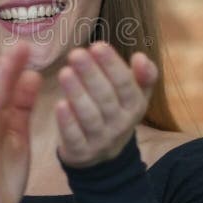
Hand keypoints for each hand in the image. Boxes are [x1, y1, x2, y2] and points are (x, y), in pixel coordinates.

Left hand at [55, 41, 157, 168]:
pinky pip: (75, 137)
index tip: (97, 45)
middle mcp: (120, 124)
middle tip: (75, 53)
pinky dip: (67, 122)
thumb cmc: (117, 113)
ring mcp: (101, 140)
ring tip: (64, 72)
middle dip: (91, 74)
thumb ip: (143, 76)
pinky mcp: (81, 152)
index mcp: (135, 107)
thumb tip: (140, 56)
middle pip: (106, 98)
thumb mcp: (136, 96)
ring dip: (77, 94)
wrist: (105, 157)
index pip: (126, 84)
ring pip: (90, 116)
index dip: (112, 65)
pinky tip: (59, 104)